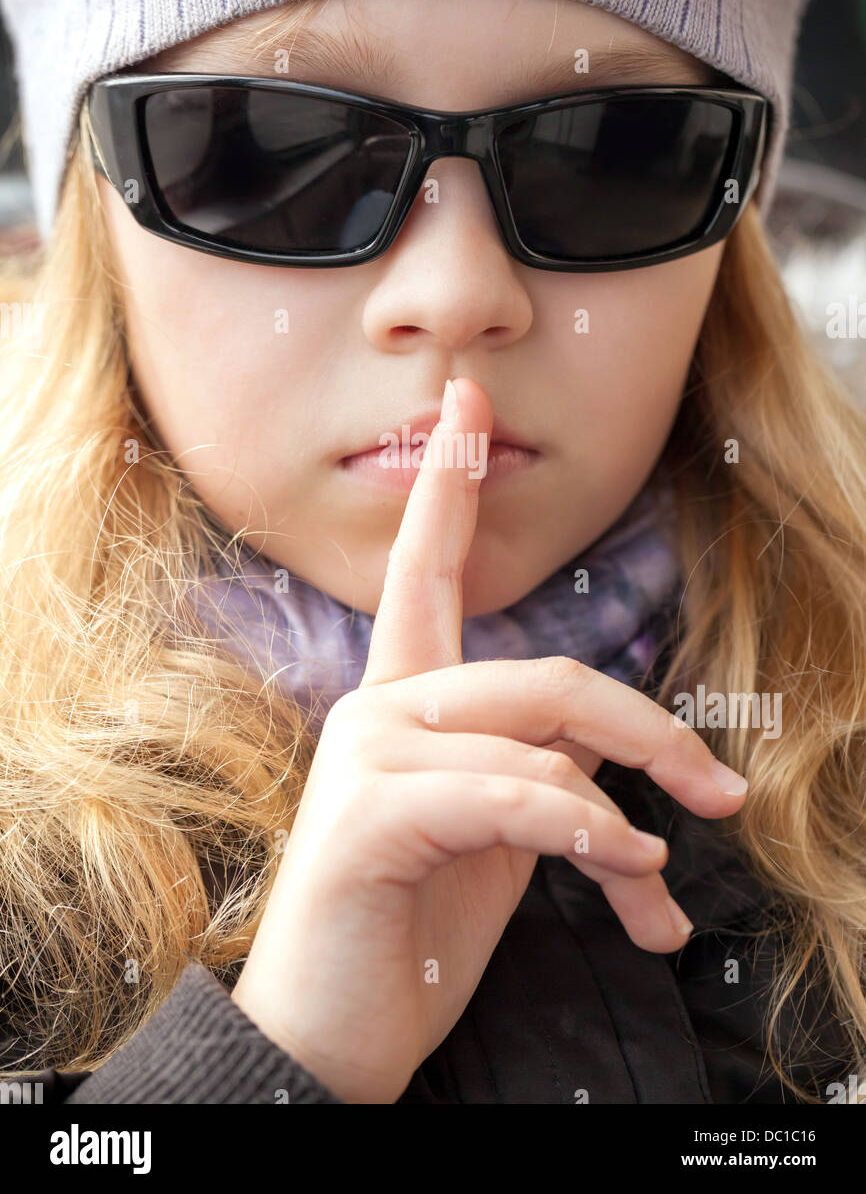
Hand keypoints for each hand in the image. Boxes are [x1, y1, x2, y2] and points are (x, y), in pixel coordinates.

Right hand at [231, 377, 747, 1102]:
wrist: (334, 1033)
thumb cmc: (411, 925)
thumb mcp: (495, 840)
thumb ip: (545, 780)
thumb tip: (636, 799)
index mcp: (405, 700)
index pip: (428, 571)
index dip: (449, 481)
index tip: (466, 399)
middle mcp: (380, 708)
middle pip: (546, 676)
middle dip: (649, 732)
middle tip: (718, 795)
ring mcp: (366, 756)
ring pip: (540, 741)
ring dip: (620, 820)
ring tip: (651, 891)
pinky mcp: (369, 817)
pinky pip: (513, 799)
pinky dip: (589, 839)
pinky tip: (628, 879)